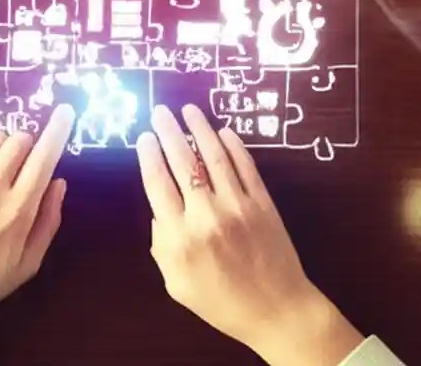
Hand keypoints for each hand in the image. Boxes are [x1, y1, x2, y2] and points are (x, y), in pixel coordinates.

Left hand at [0, 105, 74, 336]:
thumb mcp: (26, 266)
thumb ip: (48, 222)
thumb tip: (59, 183)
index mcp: (18, 210)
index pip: (45, 156)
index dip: (58, 130)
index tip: (65, 112)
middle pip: (19, 140)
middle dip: (28, 147)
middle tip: (21, 167)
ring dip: (2, 148)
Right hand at [136, 105, 363, 365]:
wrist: (276, 310)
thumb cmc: (222, 303)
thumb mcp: (177, 284)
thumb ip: (161, 246)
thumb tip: (158, 212)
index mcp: (179, 238)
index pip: (157, 184)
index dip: (148, 156)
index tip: (144, 138)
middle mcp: (206, 216)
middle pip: (182, 163)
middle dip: (168, 132)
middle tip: (160, 112)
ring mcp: (237, 206)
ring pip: (214, 156)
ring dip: (199, 129)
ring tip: (188, 110)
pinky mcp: (262, 203)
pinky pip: (245, 166)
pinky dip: (233, 145)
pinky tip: (223, 131)